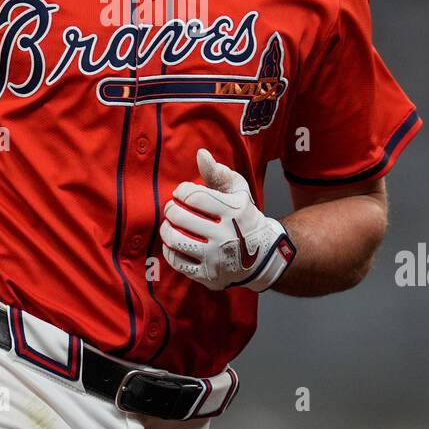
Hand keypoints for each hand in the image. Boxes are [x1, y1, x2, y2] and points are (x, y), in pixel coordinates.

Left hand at [160, 148, 296, 291]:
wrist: (262, 255)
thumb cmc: (244, 218)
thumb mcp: (238, 191)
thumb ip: (218, 172)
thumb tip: (200, 154)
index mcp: (233, 211)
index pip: (193, 196)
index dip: (181, 191)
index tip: (182, 193)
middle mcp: (226, 235)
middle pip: (180, 217)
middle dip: (171, 209)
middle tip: (173, 208)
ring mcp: (216, 257)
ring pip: (175, 240)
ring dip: (166, 229)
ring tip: (170, 224)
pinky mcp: (208, 275)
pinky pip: (177, 261)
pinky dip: (169, 250)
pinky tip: (173, 242)